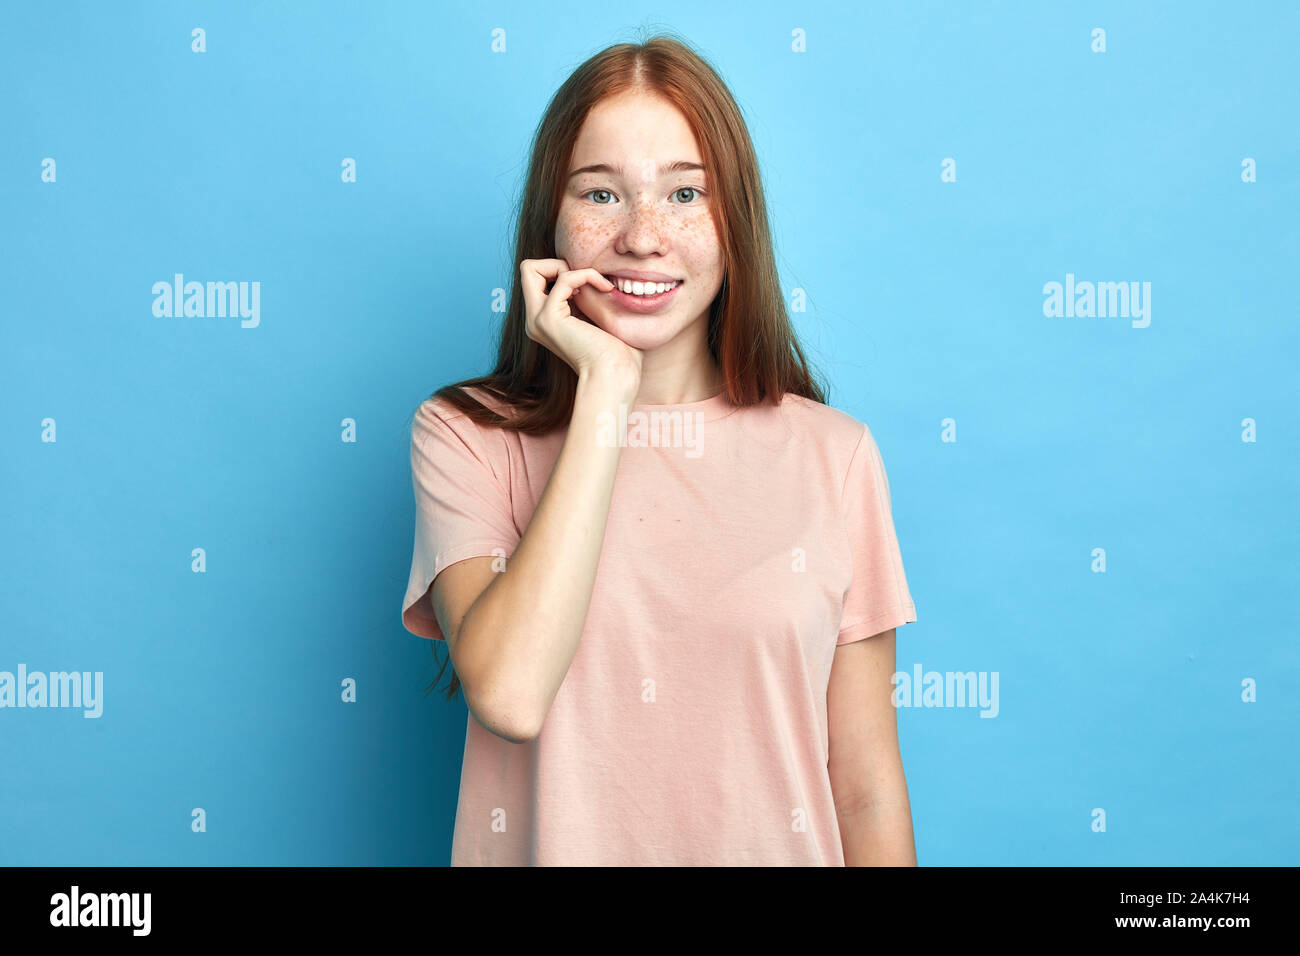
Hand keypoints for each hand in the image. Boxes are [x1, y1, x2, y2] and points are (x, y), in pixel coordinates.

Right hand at [518, 259, 643, 386]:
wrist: (615, 376)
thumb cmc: (618, 354)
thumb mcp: (598, 318)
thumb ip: (588, 297)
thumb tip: (594, 274)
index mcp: (545, 321)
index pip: (538, 279)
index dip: (561, 271)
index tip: (587, 288)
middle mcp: (535, 321)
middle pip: (527, 270)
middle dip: (557, 263)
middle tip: (585, 281)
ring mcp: (538, 320)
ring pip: (530, 268)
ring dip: (569, 267)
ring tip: (596, 284)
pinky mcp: (549, 318)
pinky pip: (564, 278)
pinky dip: (586, 275)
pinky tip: (605, 289)